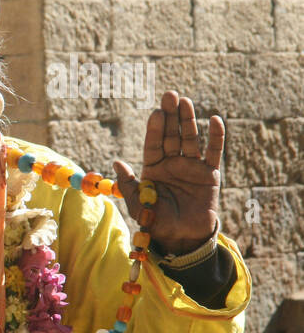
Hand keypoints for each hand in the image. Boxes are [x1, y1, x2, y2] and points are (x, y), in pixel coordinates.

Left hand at [112, 91, 222, 253]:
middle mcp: (172, 163)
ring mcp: (191, 167)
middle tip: (170, 95)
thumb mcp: (138, 204)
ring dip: (188, 120)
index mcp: (153, 168)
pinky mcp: (209, 174)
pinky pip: (214, 152)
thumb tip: (116, 162)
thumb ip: (129, 183)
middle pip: (171, 135)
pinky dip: (216, 136)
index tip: (156, 113)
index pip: (153, 144)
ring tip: (185, 101)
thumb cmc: (156, 221)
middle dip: (170, 116)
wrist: (182, 236)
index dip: (155, 129)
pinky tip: (215, 119)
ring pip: (190, 139)